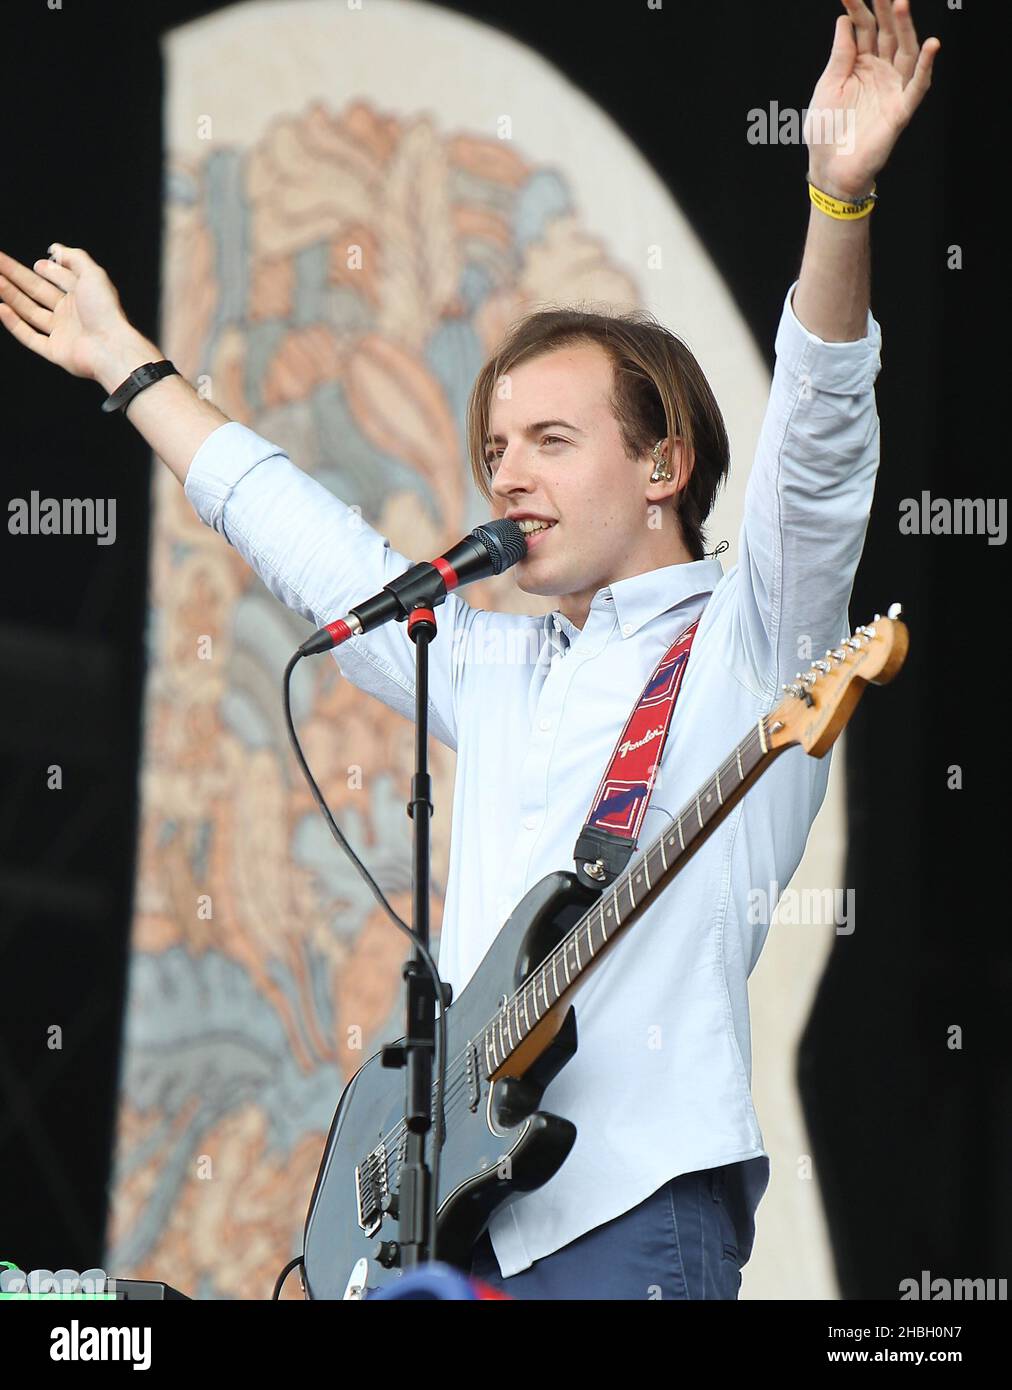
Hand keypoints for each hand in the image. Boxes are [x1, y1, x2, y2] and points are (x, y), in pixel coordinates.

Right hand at [0, 243, 135, 381]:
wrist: (110, 347)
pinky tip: (1, 308)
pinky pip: (30, 337)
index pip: (60, 279)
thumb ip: (75, 258)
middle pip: (38, 292)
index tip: (36, 263)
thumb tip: (56, 248)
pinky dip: (14, 324)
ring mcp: (62, 333)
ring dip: (11, 295)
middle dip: (16, 277)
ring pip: (30, 312)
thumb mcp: (93, 274)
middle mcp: (71, 314)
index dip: (48, 270)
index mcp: (82, 296)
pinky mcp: (54, 351)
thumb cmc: (105, 311)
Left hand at [805, 0, 940, 200]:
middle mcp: (879, 71)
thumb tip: (844, 20)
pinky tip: (930, 45)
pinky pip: (917, 85)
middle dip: (885, 9)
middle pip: (886, 33)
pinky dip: (924, 66)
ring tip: (900, 4)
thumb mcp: (828, 87)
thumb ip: (840, 55)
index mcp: (859, 64)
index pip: (863, 29)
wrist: (831, 170)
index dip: (858, 8)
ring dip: (904, 28)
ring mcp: (892, 88)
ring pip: (904, 51)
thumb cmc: (826, 132)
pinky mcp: (901, 109)